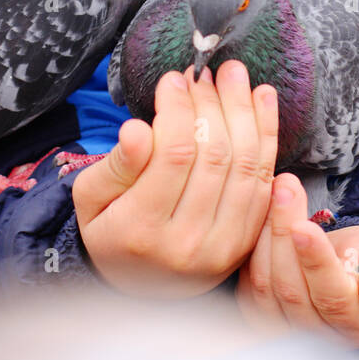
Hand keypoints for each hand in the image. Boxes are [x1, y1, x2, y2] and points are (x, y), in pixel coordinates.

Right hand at [72, 61, 277, 297]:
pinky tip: (262, 101)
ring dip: (244, 112)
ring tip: (234, 76)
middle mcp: (188, 243)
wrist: (139, 287)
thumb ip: (115, 166)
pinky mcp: (247, 241)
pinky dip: (267, 136)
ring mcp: (224, 246)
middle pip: (214, 156)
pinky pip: (263, 181)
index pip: (173, 155)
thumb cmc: (111, 231)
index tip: (174, 79)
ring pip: (246, 165)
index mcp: (142, 231)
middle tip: (206, 72)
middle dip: (213, 103)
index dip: (178, 109)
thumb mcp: (91, 199)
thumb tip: (137, 128)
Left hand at [236, 173, 358, 345]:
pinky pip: (247, 281)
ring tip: (277, 190)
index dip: (316, 262)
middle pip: (292, 289)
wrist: (358, 269)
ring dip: (266, 232)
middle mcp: (320, 337)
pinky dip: (252, 244)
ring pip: (265, 284)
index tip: (304, 226)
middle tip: (285, 188)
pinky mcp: (260, 315)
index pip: (332, 297)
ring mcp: (286, 330)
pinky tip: (263, 211)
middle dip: (284, 233)